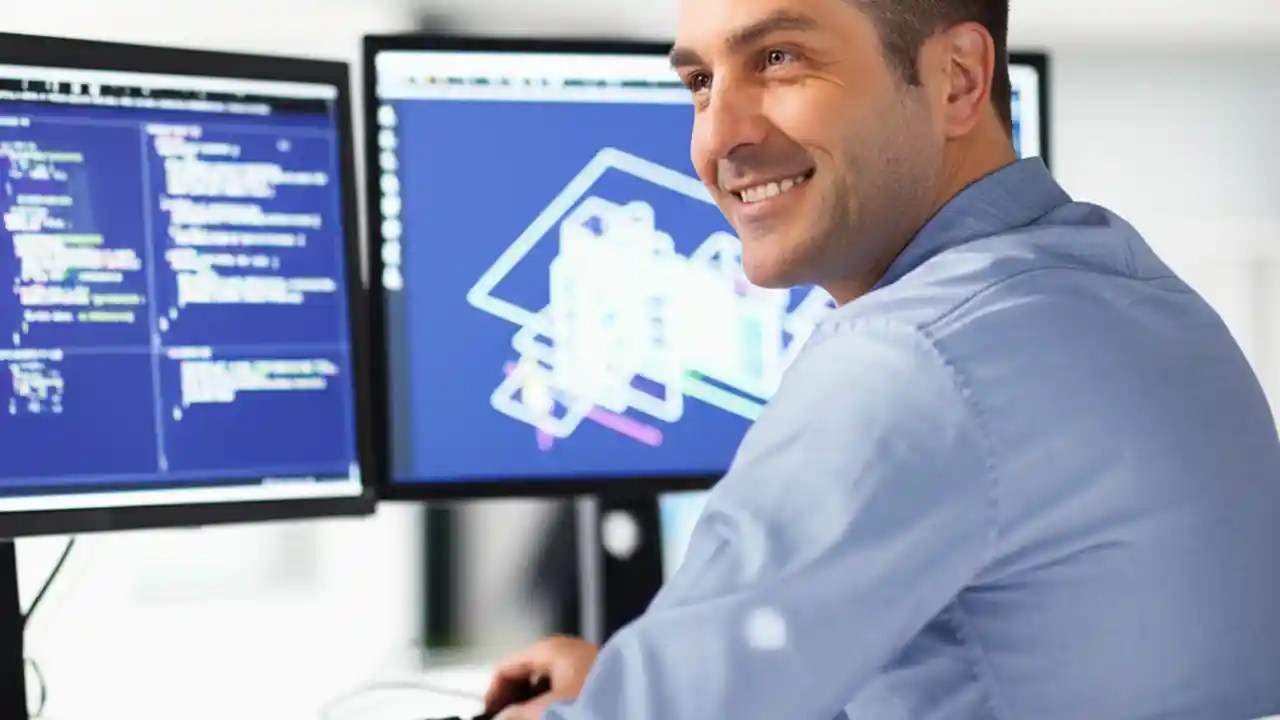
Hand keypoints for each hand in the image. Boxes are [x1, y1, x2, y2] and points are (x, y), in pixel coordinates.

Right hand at [484, 636, 599, 719]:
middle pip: (526, 676)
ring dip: (533, 704)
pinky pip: (565, 690)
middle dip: (514, 701)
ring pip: (546, 685)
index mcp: (551, 649)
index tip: (488, 716)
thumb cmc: (601, 697)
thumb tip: (501, 719)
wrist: (643, 704)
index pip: (507, 666)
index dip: (492, 694)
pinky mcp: (600, 679)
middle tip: (509, 719)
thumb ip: (515, 715)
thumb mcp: (545, 711)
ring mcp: (586, 663)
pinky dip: (553, 704)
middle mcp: (568, 650)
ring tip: (531, 719)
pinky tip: (556, 715)